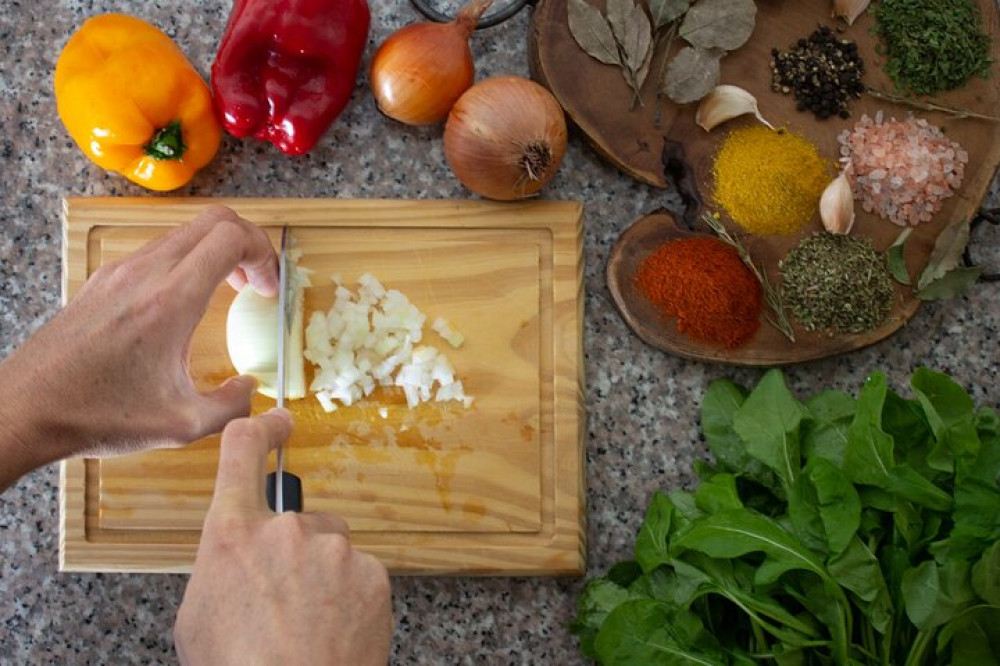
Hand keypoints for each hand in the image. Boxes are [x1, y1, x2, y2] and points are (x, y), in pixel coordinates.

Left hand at [0, 205, 277, 490]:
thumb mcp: (181, 424)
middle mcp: (145, 273)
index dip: (264, 253)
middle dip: (248, 243)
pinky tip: (187, 302)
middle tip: (257, 280)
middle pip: (215, 220)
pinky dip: (188, 261)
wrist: (26, 409)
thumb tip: (250, 390)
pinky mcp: (104, 280)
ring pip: (186, 231)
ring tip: (228, 290)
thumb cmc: (96, 414)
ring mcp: (121, 271)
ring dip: (217, 251)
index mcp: (170, 300)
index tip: (269, 287)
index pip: (231, 237)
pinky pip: (159, 249)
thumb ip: (232, 407)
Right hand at [174, 409, 392, 664]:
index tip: (275, 421)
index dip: (259, 429)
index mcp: (233, 534)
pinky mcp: (372, 573)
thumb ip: (221, 565)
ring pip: (330, 550)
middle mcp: (287, 530)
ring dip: (322, 577)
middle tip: (281, 604)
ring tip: (307, 625)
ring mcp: (335, 550)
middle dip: (290, 554)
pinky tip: (333, 631)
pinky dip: (350, 597)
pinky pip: (359, 575)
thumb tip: (236, 558)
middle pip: (294, 521)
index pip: (241, 452)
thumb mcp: (197, 616)